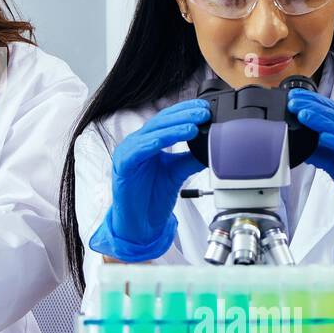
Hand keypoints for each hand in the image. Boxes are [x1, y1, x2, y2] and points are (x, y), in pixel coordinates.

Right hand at [88, 98, 210, 261]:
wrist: (139, 224)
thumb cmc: (151, 198)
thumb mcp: (176, 174)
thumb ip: (189, 159)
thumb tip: (210, 146)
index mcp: (148, 143)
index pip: (167, 120)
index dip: (185, 112)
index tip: (204, 108)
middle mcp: (137, 144)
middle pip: (160, 122)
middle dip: (183, 115)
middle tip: (203, 112)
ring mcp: (128, 153)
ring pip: (151, 133)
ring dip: (173, 127)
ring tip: (193, 125)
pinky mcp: (123, 166)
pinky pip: (138, 150)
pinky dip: (153, 143)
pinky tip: (166, 140)